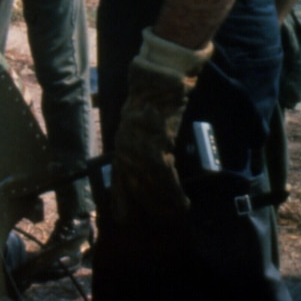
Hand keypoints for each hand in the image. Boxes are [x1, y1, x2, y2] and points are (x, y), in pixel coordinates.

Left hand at [111, 28, 212, 223]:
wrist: (158, 80)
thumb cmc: (152, 100)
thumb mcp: (138, 123)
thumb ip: (139, 142)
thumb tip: (149, 161)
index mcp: (121, 143)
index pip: (117, 178)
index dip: (120, 200)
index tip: (121, 217)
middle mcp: (126, 148)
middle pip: (133, 186)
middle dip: (147, 206)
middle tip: (160, 220)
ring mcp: (140, 147)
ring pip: (150, 185)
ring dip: (164, 203)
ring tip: (176, 215)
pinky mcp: (158, 144)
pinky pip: (165, 176)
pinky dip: (174, 192)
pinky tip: (182, 203)